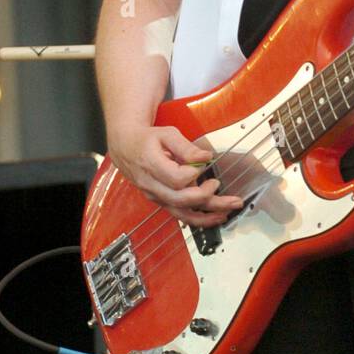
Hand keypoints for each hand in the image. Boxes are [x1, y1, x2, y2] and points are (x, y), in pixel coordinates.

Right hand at [108, 124, 243, 226]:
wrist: (126, 147)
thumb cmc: (146, 140)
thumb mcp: (166, 134)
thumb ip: (186, 146)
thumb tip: (205, 157)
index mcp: (151, 165)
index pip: (176, 178)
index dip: (194, 173)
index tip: (203, 163)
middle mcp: (152, 186)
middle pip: (182, 199)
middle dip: (207, 197)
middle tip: (222, 186)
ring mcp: (157, 196)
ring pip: (182, 213)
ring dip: (207, 215)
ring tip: (227, 211)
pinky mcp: (162, 201)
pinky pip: (181, 215)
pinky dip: (199, 219)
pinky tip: (215, 217)